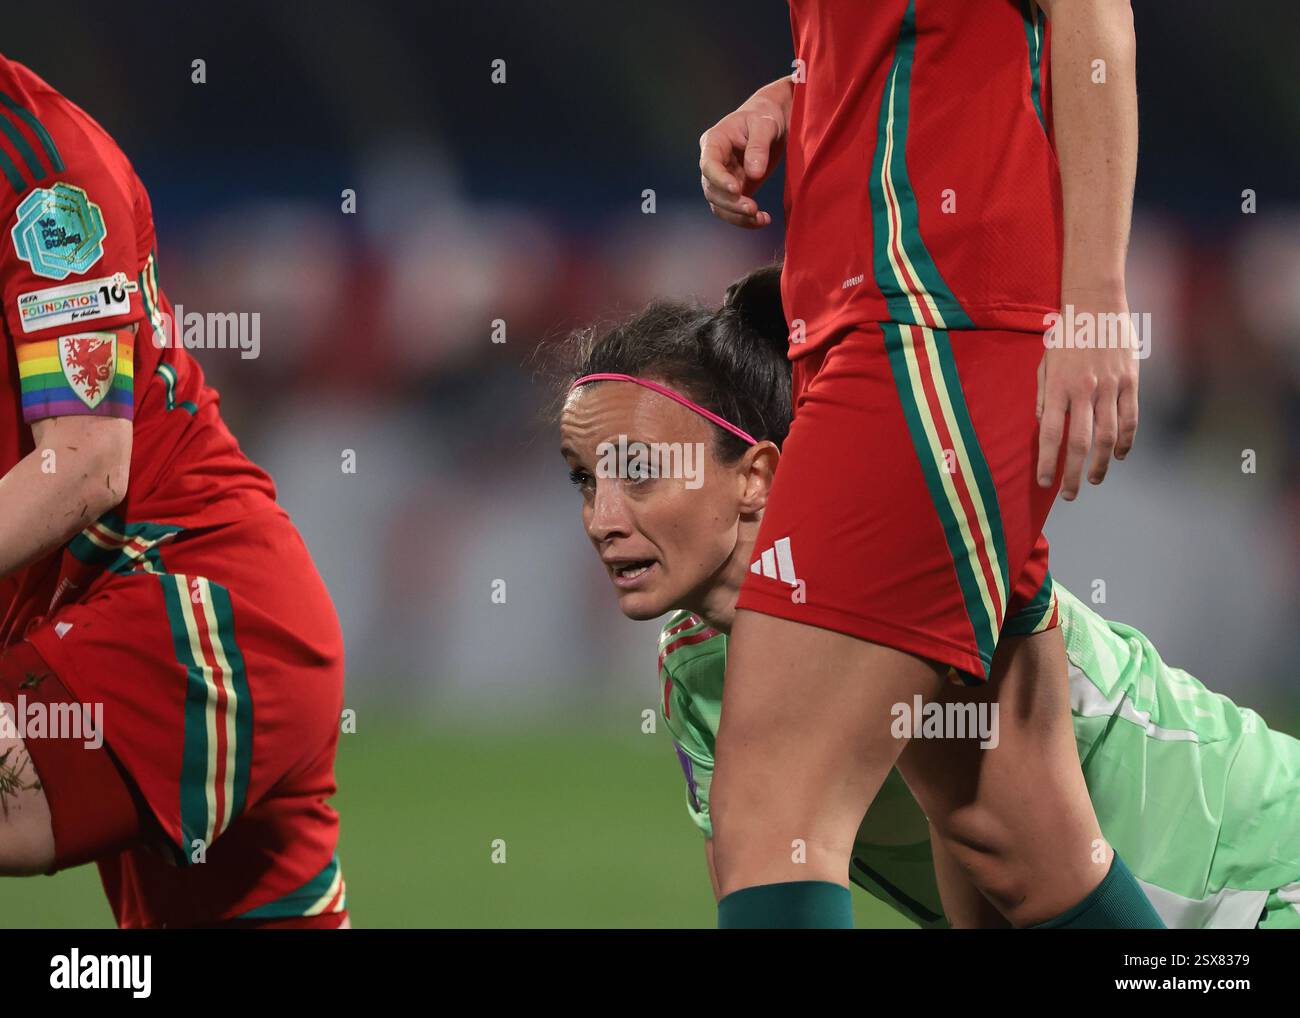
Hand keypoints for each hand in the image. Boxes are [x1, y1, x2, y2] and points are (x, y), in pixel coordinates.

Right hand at [699, 77, 792, 228]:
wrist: (772, 121)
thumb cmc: (765, 116)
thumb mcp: (765, 124)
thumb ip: (758, 147)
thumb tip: (753, 174)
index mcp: (714, 142)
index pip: (708, 165)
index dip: (719, 180)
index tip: (737, 189)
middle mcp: (714, 163)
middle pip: (711, 190)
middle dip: (730, 203)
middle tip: (752, 208)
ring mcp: (723, 179)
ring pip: (720, 205)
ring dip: (737, 216)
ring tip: (760, 218)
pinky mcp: (736, 190)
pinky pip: (733, 210)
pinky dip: (746, 220)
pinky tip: (763, 220)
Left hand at [1035, 295, 1139, 499]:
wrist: (1096, 304)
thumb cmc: (1065, 336)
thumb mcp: (1045, 364)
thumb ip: (1044, 397)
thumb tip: (1045, 427)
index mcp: (1058, 387)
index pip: (1051, 434)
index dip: (1048, 462)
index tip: (1044, 482)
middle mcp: (1084, 390)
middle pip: (1080, 443)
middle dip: (1073, 473)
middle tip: (1070, 494)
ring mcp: (1111, 387)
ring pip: (1108, 436)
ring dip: (1100, 463)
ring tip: (1093, 479)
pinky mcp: (1131, 381)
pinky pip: (1130, 419)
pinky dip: (1126, 441)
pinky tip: (1118, 455)